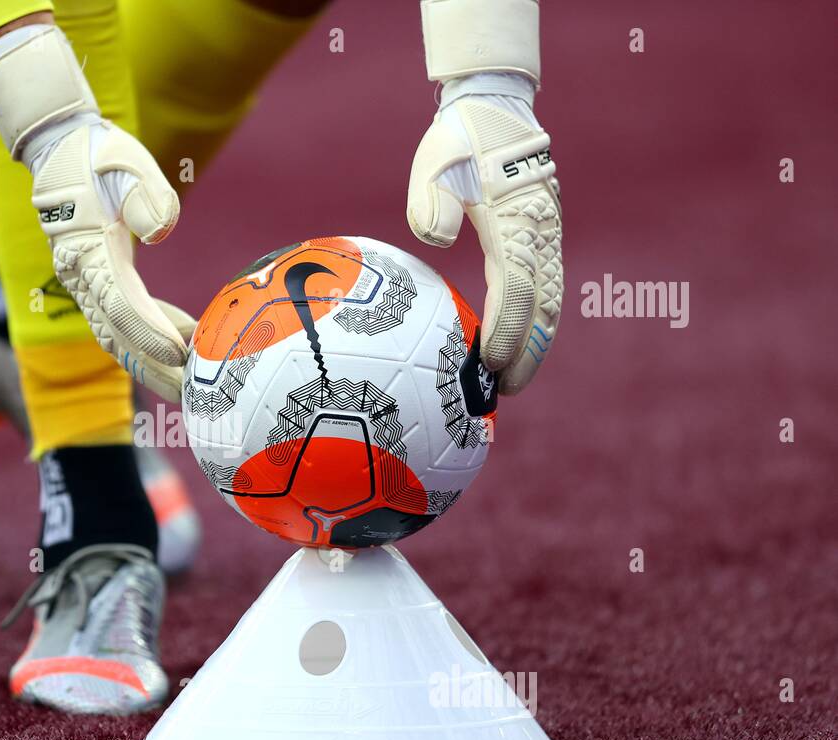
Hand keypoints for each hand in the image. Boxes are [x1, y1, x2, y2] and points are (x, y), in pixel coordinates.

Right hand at [0, 25, 193, 401]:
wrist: (61, 145)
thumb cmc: (98, 152)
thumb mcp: (126, 160)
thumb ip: (146, 193)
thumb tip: (161, 230)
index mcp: (88, 249)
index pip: (120, 303)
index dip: (150, 331)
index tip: (181, 352)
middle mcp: (81, 274)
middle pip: (117, 336)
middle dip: (155, 368)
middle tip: (193, 396)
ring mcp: (84, 281)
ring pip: (116, 336)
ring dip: (152, 362)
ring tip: (192, 383)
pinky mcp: (95, 280)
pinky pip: (121, 319)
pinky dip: (150, 334)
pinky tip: (186, 339)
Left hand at [407, 75, 561, 394]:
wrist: (493, 108)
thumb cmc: (458, 139)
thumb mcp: (434, 162)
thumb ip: (432, 201)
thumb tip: (436, 239)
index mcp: (515, 217)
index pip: (516, 284)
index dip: (507, 327)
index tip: (491, 360)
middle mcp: (541, 229)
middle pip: (542, 303)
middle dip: (528, 349)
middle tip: (508, 388)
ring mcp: (548, 232)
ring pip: (550, 298)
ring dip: (535, 341)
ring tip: (514, 378)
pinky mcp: (545, 234)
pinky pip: (546, 285)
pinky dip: (536, 319)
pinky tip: (518, 344)